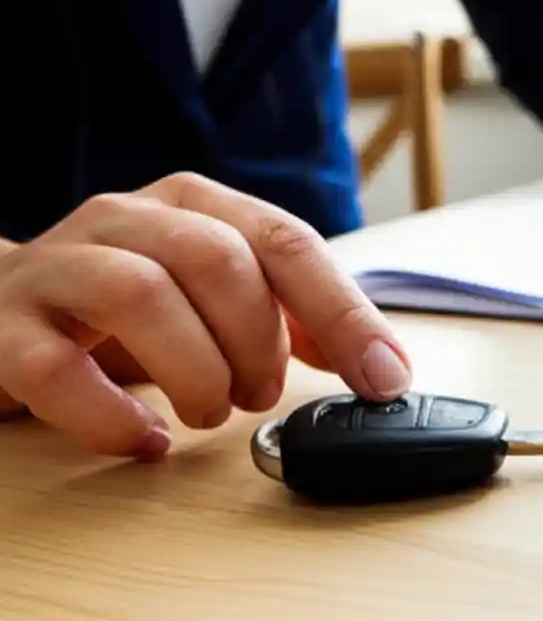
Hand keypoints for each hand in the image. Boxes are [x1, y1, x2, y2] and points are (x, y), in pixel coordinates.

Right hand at [0, 173, 411, 456]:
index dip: (344, 314)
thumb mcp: (213, 296)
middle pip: (217, 261)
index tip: (384, 378)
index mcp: (192, 206)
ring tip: (208, 412)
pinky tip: (143, 440)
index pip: (286, 241)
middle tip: (260, 394)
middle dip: (258, 342)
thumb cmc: (121, 307)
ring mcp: (56, 269)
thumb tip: (375, 362)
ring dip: (195, 370)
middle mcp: (125, 221)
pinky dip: (111, 416)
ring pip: (140, 296)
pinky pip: (53, 370)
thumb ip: (291, 317)